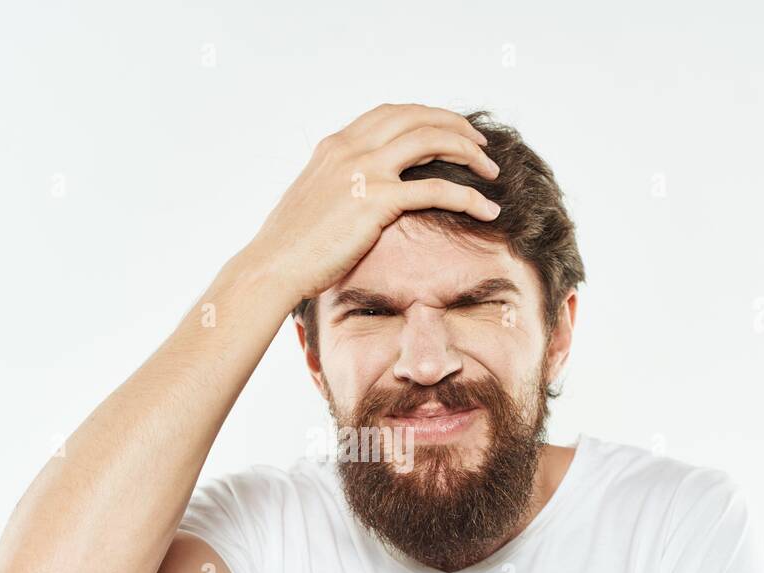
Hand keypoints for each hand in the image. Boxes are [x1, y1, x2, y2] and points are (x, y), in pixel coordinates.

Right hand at [239, 102, 501, 301]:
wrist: (272, 266)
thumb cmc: (288, 247)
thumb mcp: (311, 200)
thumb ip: (335, 185)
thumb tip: (351, 195)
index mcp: (335, 145)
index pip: (391, 113)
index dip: (426, 116)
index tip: (449, 130)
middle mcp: (351, 148)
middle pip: (417, 117)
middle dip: (455, 126)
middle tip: (481, 144)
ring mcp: (363, 170)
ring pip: (432, 141)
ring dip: (468, 151)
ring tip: (492, 170)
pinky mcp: (376, 200)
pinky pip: (436, 189)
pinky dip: (468, 196)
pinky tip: (487, 209)